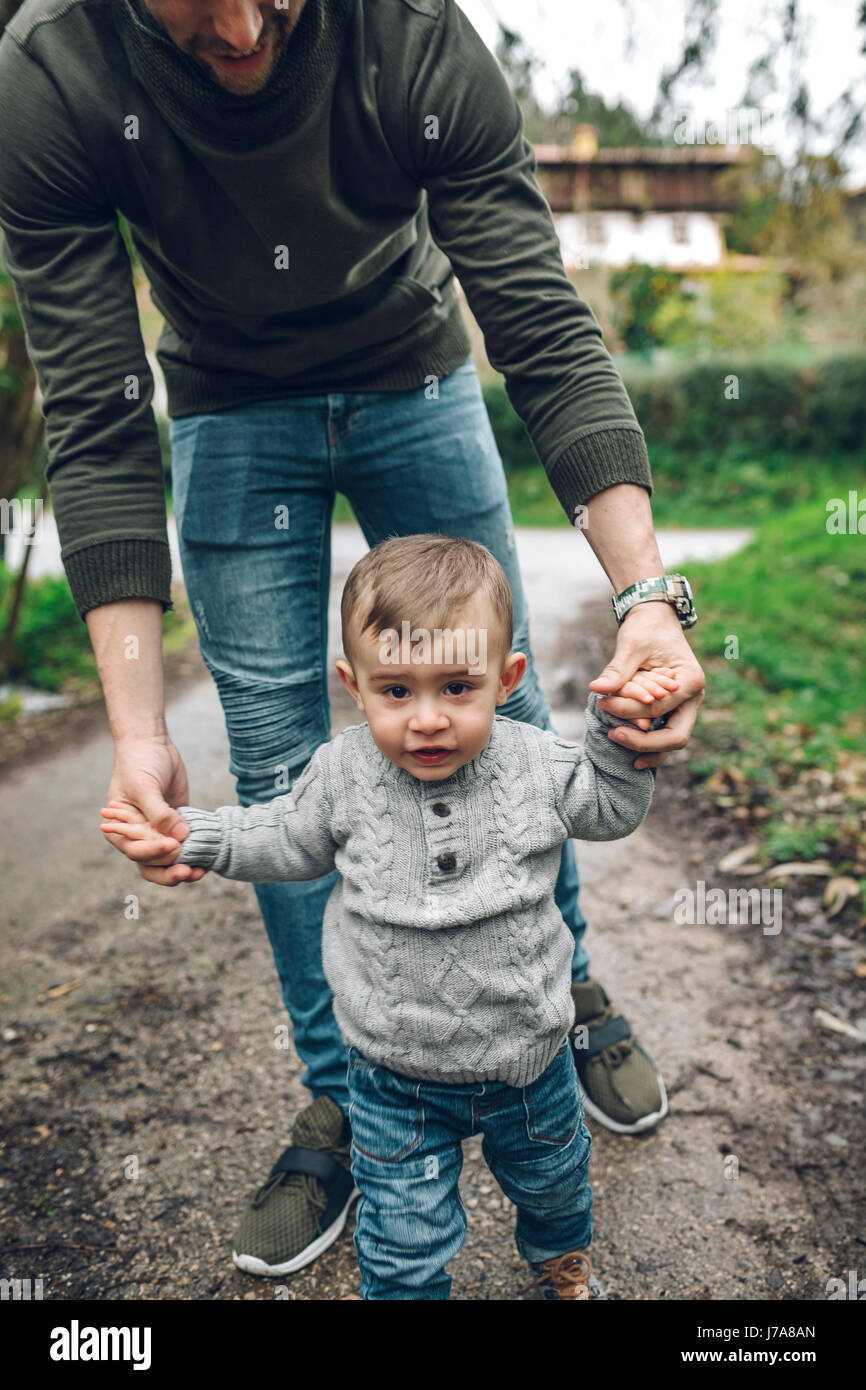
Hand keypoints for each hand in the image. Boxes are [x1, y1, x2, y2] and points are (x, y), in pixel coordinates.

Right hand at [102, 736, 206, 884]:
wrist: (151, 744)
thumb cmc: (139, 763)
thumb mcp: (144, 787)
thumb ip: (159, 813)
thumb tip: (179, 837)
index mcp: (121, 830)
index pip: (135, 851)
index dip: (153, 854)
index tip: (171, 846)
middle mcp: (138, 835)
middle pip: (151, 864)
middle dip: (169, 870)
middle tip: (188, 871)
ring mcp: (157, 832)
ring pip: (169, 860)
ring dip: (183, 868)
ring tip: (200, 871)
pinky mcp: (176, 825)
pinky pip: (184, 845)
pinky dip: (195, 853)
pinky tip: (208, 859)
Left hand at [589, 604, 705, 769]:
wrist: (655, 621)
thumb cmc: (646, 629)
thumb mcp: (631, 644)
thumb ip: (617, 669)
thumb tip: (597, 688)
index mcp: (691, 681)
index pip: (658, 708)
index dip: (628, 710)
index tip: (602, 703)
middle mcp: (694, 698)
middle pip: (675, 736)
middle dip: (644, 742)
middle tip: (613, 735)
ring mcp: (686, 707)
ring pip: (672, 741)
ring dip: (647, 750)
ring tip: (618, 746)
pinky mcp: (674, 710)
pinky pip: (664, 735)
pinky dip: (649, 746)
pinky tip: (630, 755)